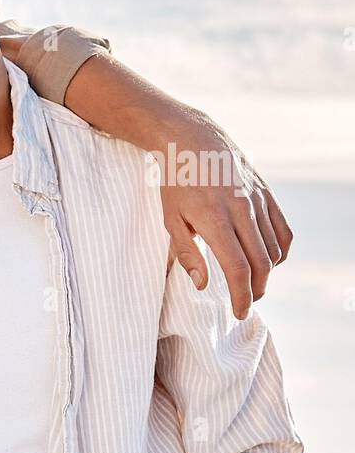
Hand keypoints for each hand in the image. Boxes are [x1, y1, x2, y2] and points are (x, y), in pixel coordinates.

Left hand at [161, 110, 291, 319]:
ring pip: (274, 249)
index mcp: (214, 218)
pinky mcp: (266, 192)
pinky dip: (279, 251)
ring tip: (252, 285)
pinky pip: (283, 230)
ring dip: (267, 273)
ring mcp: (257, 199)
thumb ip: (186, 254)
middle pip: (261, 263)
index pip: (237, 267)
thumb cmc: (175, 183)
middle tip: (244, 303)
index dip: (241, 295)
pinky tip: (267, 261)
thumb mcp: (170, 219)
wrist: (191, 139)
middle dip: (255, 290)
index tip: (238, 312)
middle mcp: (241, 209)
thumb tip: (203, 284)